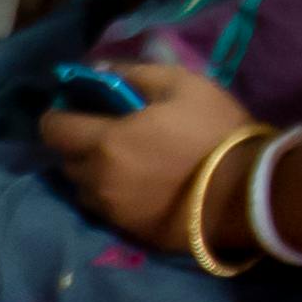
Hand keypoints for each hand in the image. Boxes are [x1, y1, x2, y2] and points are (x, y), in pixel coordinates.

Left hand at [34, 56, 259, 250]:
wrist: (249, 192)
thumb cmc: (215, 132)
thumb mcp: (182, 85)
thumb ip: (135, 75)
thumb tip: (100, 69)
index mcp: (106, 141)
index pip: (52, 130)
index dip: (56, 117)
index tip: (71, 109)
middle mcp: (100, 180)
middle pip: (66, 162)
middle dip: (76, 146)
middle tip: (100, 134)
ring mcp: (115, 210)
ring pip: (84, 189)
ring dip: (92, 175)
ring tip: (119, 163)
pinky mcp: (132, 231)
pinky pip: (107, 210)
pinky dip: (112, 196)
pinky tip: (137, 186)